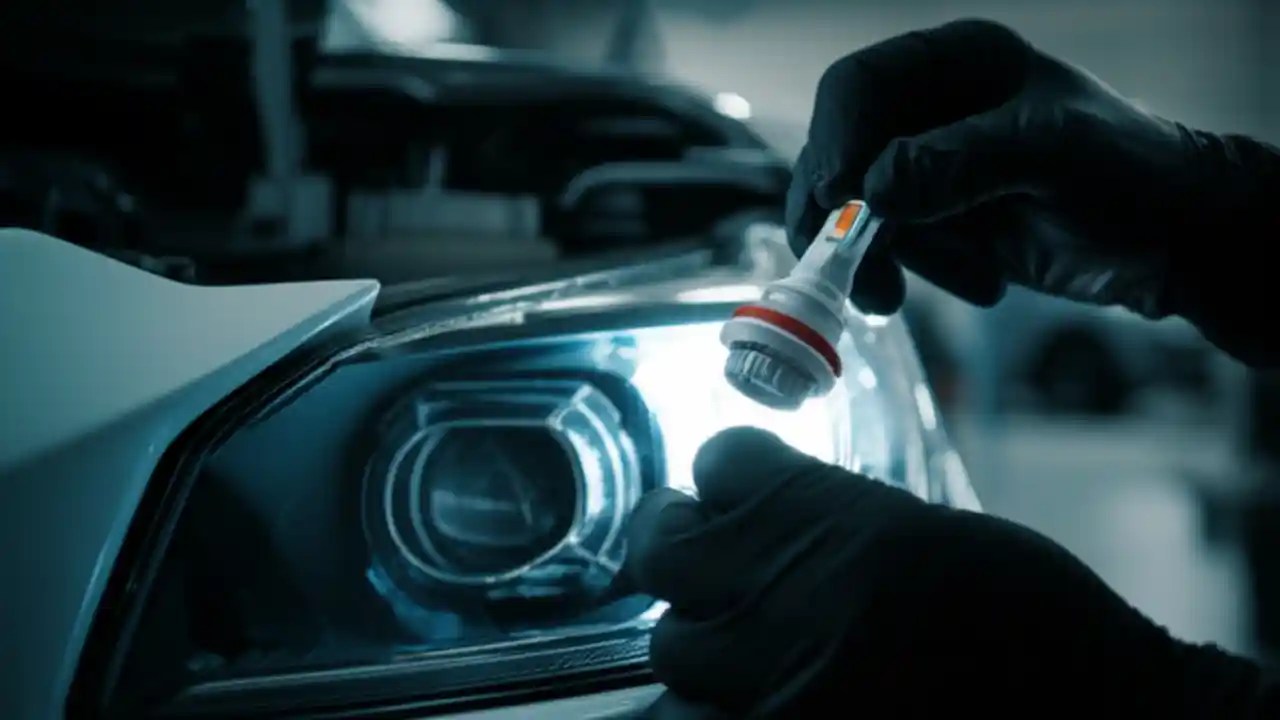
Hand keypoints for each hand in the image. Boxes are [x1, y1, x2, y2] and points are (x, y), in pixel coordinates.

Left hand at [626, 427, 1271, 717]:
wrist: (1093, 710)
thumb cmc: (1028, 617)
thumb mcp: (927, 527)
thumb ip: (828, 515)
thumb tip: (751, 512)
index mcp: (835, 517)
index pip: (718, 461)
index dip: (726, 475)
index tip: (731, 491)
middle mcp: (789, 595)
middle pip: (665, 546)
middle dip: (684, 543)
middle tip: (710, 557)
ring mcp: (776, 683)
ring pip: (670, 643)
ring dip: (700, 638)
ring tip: (745, 645)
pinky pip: (689, 716)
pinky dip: (711, 705)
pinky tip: (745, 697)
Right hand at [786, 19, 1263, 329]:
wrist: (1177, 243)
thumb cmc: (1133, 177)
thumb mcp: (1052, 154)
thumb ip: (962, 162)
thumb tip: (871, 192)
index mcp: (957, 65)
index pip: (860, 87)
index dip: (839, 139)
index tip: (845, 198)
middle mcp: (931, 112)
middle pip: (840, 154)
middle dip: (843, 218)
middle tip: (860, 269)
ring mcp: (929, 172)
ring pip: (851, 212)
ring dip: (874, 259)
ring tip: (908, 296)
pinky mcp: (936, 224)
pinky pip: (887, 251)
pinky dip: (911, 276)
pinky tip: (982, 284)